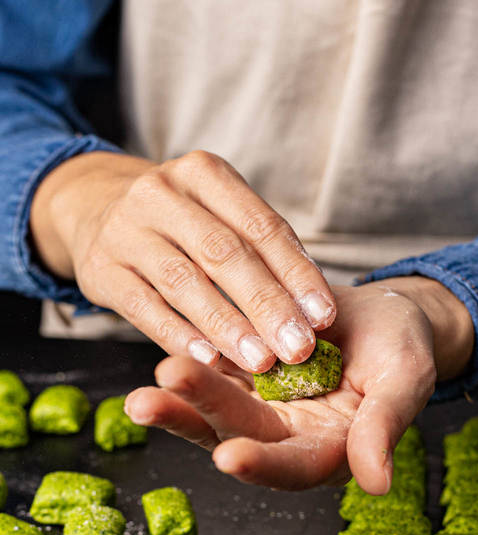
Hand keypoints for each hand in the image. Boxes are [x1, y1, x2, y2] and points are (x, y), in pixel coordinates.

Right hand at [30, 151, 335, 370]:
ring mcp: (125, 230)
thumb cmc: (182, 221)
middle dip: (267, 304)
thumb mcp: (220, 213)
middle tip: (298, 348)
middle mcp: (161, 193)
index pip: (260, 225)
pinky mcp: (101, 270)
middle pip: (224, 253)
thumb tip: (312, 313)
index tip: (323, 316)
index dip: (296, 273)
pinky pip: (145, 309)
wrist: (97, 211)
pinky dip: (180, 336)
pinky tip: (209, 361)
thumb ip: (262, 251)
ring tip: (261, 361)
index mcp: (205, 173)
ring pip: (184, 282)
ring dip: (227, 326)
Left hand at [124, 279, 473, 493]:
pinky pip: (214, 367)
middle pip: (239, 433)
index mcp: (328, 448)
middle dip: (197, 418)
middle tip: (152, 400)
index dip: (262, 464)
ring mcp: (262, 401)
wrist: (382, 312)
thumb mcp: (405, 379)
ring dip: (180, 398)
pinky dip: (190, 358)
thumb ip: (386, 426)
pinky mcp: (245, 370)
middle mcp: (286, 434)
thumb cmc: (404, 347)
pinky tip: (164, 344)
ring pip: (216, 406)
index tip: (229, 457)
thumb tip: (378, 484)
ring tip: (144, 387)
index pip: (292, 466)